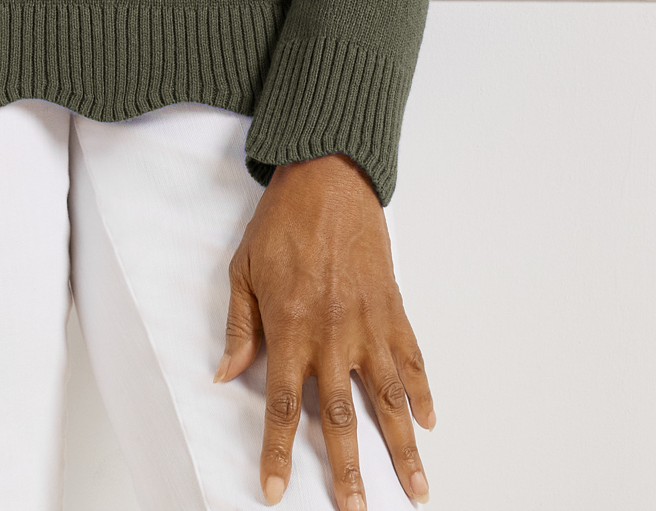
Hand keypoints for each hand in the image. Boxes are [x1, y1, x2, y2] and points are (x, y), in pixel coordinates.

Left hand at [215, 152, 433, 506]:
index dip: (278, 453)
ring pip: (389, 398)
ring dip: (403, 447)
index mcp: (291, 329)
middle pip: (341, 418)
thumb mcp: (244, 270)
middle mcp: (333, 334)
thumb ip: (241, 327)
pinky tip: (428, 420)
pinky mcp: (392, 305)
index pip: (284, 406)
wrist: (327, 176)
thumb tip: (227, 375)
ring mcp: (369, 322)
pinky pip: (411, 356)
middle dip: (349, 472)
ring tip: (417, 487)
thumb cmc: (282, 221)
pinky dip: (421, 390)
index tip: (275, 491)